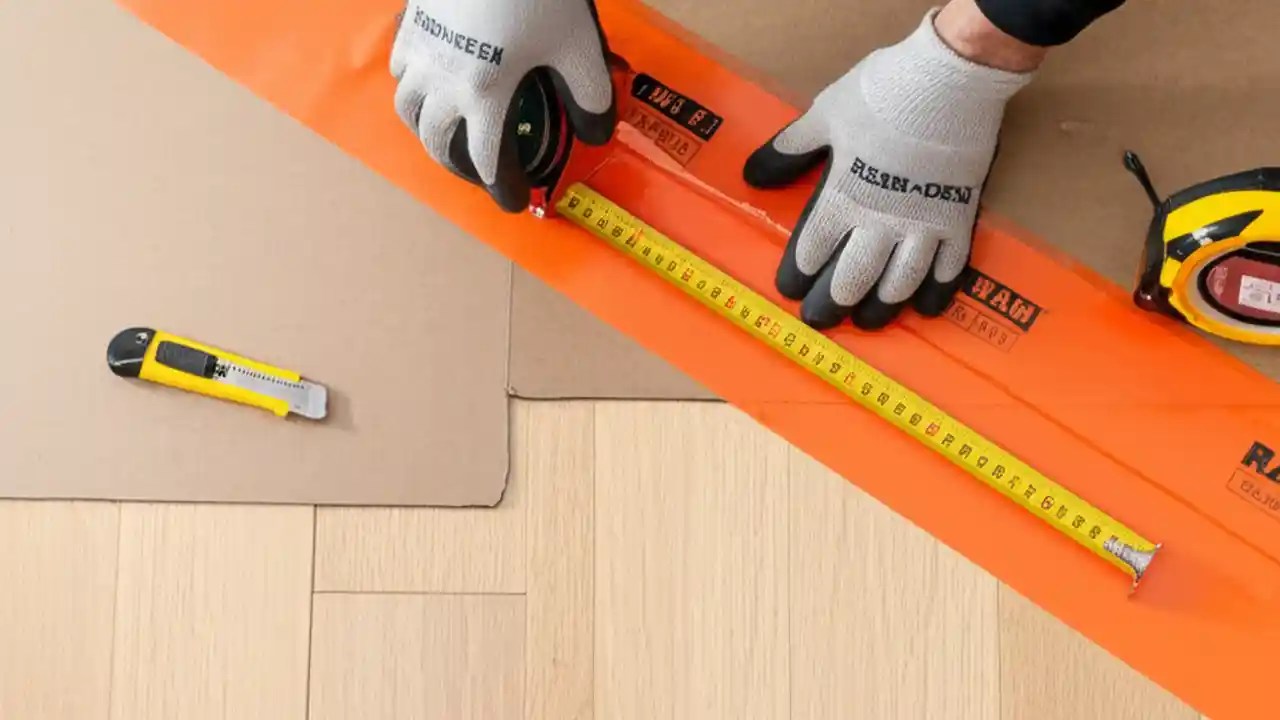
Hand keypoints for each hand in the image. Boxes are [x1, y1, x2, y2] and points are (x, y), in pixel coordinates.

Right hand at [390, 0, 615, 211]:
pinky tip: (430, 81)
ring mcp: (421, 51)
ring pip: (409, 108)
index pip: (486, 161)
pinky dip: (412, 88)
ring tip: (450, 134)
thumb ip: (590, 96)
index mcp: (484, 95)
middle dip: (458, 166)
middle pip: (437, 142)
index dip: (500, 188)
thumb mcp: (577, 48)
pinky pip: (400, 68)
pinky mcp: (412, 22)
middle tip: (479, 171)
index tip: (511, 201)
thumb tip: (597, 134)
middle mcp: (442, 82)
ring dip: (428, 131)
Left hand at [743, 6, 1037, 329]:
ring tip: (868, 323)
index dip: (798, 274)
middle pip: (851, 277)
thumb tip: (752, 176)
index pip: (812, 249)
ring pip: (899, 282)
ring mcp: (923, 225)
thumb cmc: (880, 94)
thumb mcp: (823, 116)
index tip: (789, 291)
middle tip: (820, 320)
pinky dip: (938, 291)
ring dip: (881, 307)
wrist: (949, 79)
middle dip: (832, 303)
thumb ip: (789, 151)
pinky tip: (928, 309)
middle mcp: (879, 222)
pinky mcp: (959, 218)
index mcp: (842, 198)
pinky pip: (950, 267)